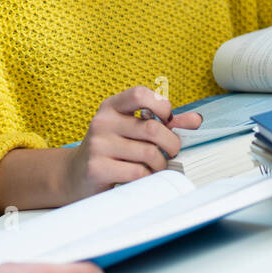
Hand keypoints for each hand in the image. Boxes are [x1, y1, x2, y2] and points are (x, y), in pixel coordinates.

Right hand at [59, 86, 202, 203]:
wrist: (75, 175)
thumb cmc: (111, 150)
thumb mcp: (132, 130)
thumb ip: (164, 123)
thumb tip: (196, 120)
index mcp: (111, 107)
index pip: (140, 94)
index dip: (161, 106)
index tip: (167, 121)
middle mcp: (102, 122)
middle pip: (152, 128)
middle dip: (171, 144)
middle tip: (171, 152)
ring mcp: (98, 145)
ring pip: (149, 154)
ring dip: (160, 165)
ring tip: (156, 167)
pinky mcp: (97, 168)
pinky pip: (138, 173)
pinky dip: (148, 178)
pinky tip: (143, 177)